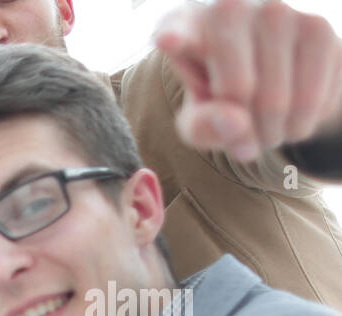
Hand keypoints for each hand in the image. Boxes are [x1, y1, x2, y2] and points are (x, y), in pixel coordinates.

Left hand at [154, 0, 341, 160]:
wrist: (277, 83)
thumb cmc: (222, 102)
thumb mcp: (199, 123)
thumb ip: (204, 126)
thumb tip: (236, 123)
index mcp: (184, 27)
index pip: (176, 30)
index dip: (174, 37)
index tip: (167, 41)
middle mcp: (229, 8)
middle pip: (238, 91)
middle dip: (244, 131)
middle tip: (244, 134)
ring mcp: (276, 11)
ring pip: (277, 99)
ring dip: (274, 133)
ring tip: (266, 128)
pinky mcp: (318, 26)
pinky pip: (313, 97)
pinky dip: (301, 124)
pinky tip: (292, 116)